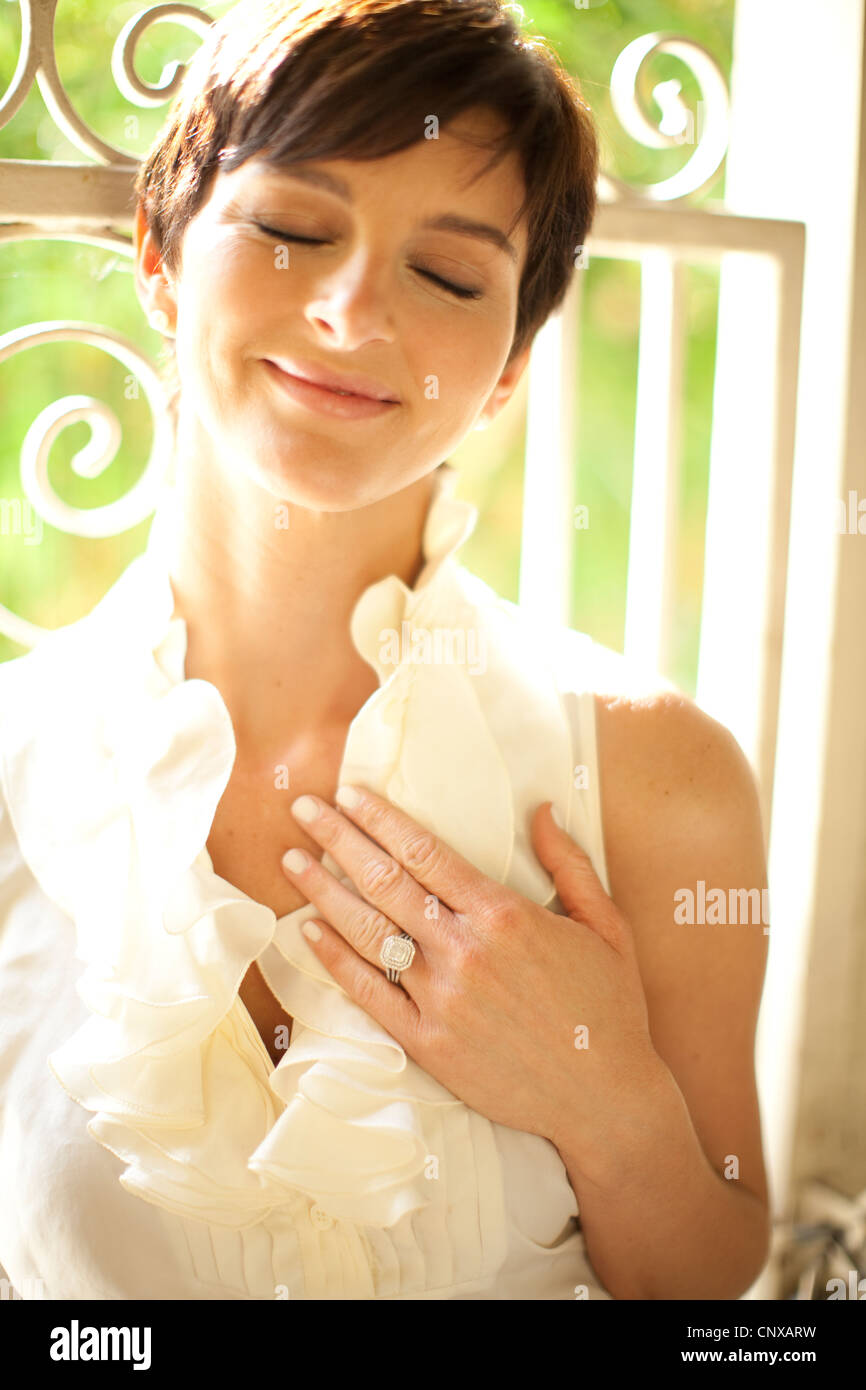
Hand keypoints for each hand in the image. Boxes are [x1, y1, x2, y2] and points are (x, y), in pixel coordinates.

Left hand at [281, 784, 658, 1156]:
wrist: (604, 1098)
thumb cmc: (609, 1007)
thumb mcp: (606, 925)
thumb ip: (570, 863)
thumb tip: (542, 808)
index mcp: (505, 916)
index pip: (425, 853)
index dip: (381, 818)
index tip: (349, 793)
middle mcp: (465, 952)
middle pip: (385, 882)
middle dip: (338, 839)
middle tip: (304, 809)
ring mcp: (441, 1000)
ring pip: (368, 933)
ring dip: (324, 892)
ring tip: (291, 861)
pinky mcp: (427, 1043)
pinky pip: (370, 994)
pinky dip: (336, 960)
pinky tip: (309, 931)